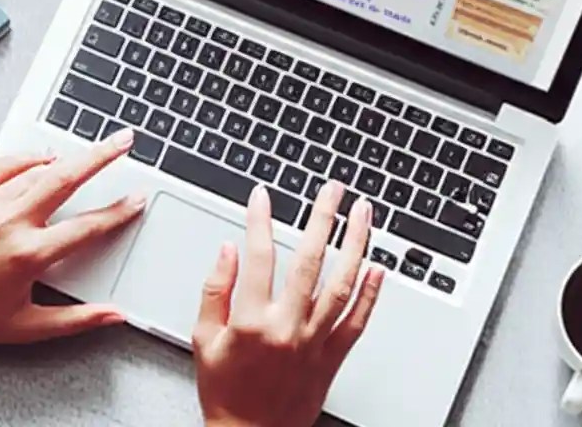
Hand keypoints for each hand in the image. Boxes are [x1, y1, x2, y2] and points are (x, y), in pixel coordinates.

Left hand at [0, 128, 144, 349]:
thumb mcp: (27, 327)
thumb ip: (77, 320)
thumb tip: (115, 315)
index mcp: (28, 255)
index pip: (86, 227)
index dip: (117, 212)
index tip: (136, 199)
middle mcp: (8, 223)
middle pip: (65, 178)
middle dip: (100, 156)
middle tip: (124, 141)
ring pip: (37, 169)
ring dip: (67, 156)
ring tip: (90, 150)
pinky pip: (4, 165)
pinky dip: (28, 157)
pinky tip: (45, 156)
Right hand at [192, 181, 384, 426]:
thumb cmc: (224, 392)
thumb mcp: (202, 338)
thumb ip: (215, 290)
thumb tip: (228, 250)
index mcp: (251, 321)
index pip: (259, 257)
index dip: (261, 221)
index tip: (263, 196)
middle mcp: (287, 328)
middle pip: (309, 261)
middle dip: (322, 218)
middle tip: (332, 189)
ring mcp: (314, 342)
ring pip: (342, 285)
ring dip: (356, 244)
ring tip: (364, 214)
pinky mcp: (332, 358)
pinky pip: (357, 321)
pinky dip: (371, 294)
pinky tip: (379, 268)